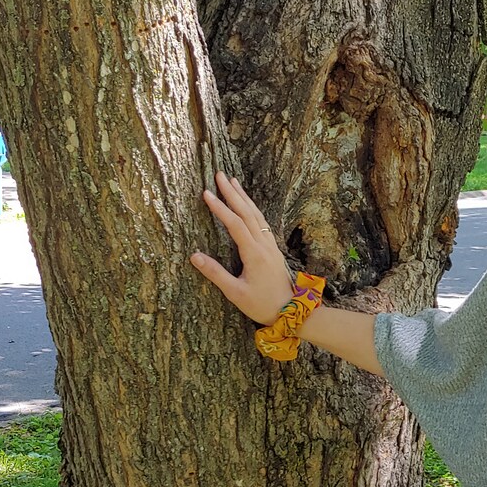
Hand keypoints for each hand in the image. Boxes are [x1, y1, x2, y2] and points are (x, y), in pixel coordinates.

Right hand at [190, 171, 294, 324]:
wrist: (292, 311)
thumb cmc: (262, 305)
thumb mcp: (235, 293)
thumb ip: (215, 274)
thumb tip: (194, 256)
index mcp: (254, 254)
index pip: (235, 224)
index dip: (220, 208)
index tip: (206, 193)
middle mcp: (264, 245)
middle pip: (247, 213)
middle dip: (233, 193)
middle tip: (219, 175)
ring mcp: (271, 246)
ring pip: (257, 215)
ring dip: (244, 197)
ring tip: (233, 182)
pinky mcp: (273, 250)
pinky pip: (262, 222)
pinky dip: (252, 209)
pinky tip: (247, 204)